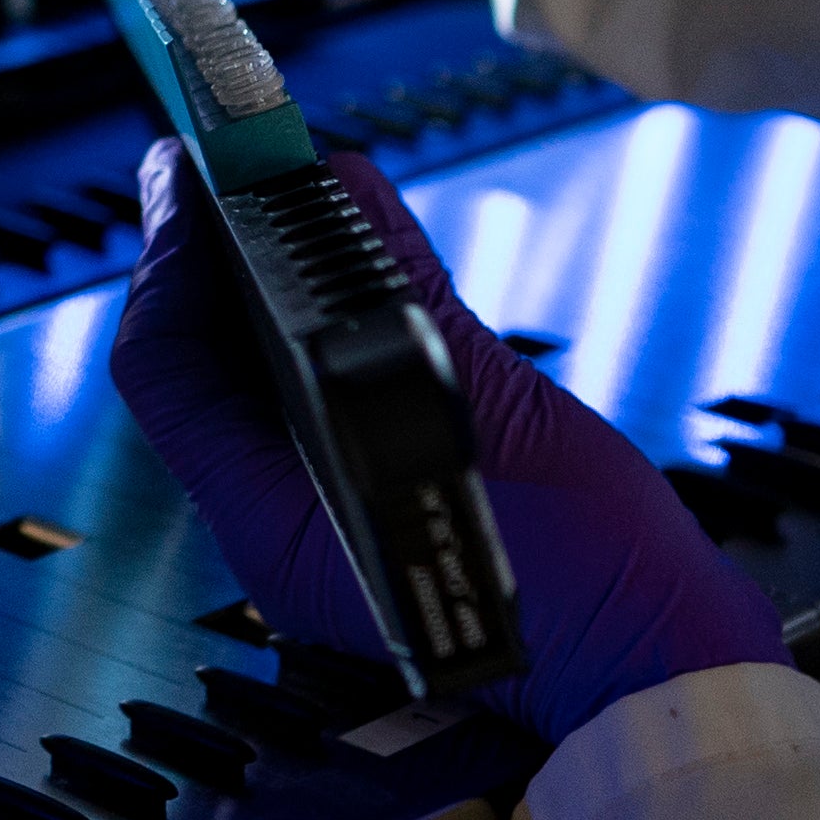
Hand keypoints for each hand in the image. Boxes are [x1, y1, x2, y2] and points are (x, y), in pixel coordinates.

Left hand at [109, 142, 785, 745]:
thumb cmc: (566, 596)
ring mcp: (349, 476)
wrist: (654, 664)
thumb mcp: (477, 430)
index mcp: (272, 518)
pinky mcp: (417, 452)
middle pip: (210, 351)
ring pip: (275, 344)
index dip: (165, 261)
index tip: (182, 173)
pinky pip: (362, 350)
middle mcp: (292, 498)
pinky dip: (358, 274)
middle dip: (210, 247)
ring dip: (275, 255)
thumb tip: (345, 188)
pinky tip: (357, 210)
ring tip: (280, 170)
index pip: (168, 372)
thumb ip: (408, 301)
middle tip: (218, 156)